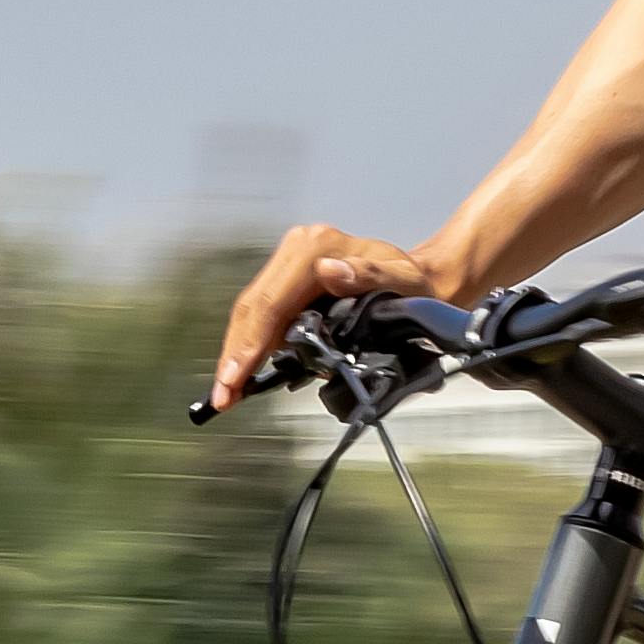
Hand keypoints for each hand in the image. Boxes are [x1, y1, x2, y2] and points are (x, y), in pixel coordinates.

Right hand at [208, 223, 449, 410]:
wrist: (420, 279)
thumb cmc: (415, 286)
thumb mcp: (404, 282)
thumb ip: (370, 275)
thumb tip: (329, 271)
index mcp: (317, 247)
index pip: (273, 300)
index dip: (252, 341)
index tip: (238, 376)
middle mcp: (297, 249)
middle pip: (253, 306)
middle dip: (236, 354)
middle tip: (223, 396)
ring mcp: (289, 265)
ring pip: (251, 312)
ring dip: (236, 354)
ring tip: (226, 394)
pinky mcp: (288, 282)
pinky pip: (262, 315)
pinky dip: (249, 347)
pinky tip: (240, 376)